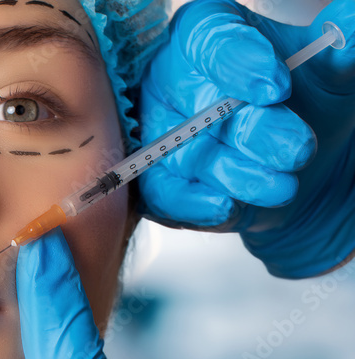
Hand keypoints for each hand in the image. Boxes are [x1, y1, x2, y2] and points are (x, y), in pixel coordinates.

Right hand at [138, 0, 354, 277]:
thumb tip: (351, 17)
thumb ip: (342, 44)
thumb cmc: (303, 105)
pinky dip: (199, 205)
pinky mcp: (157, 180)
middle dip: (251, 130)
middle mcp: (172, 80)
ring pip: (186, 154)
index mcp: (206, 36)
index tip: (277, 87)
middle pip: (197, 101)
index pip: (207, 39)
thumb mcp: (331, 73)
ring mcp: (159, 132)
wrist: (297, 164)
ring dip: (238, 176)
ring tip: (283, 186)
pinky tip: (231, 207)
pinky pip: (164, 195)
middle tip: (298, 149)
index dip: (238, 62)